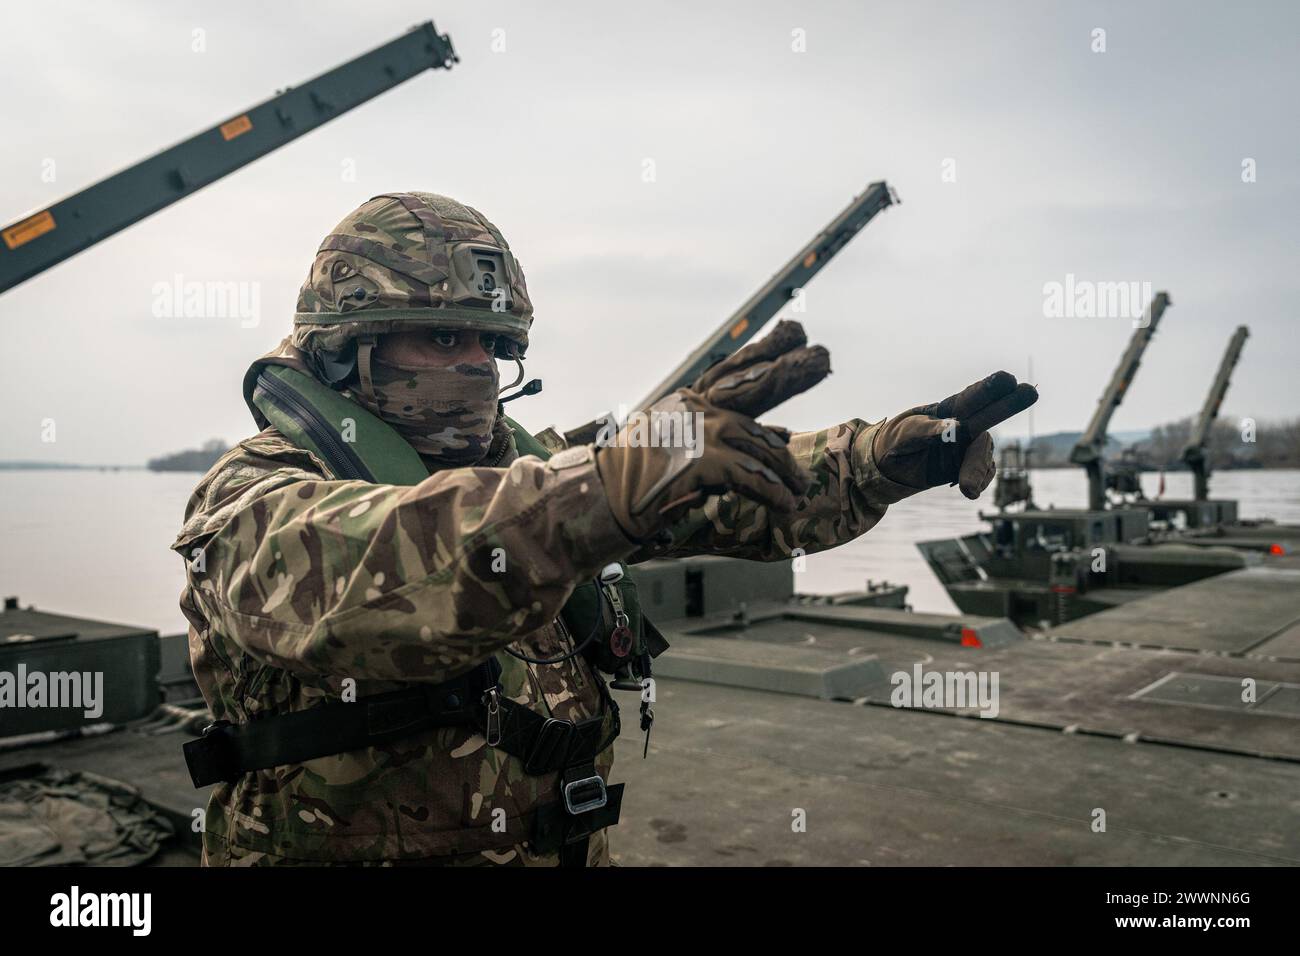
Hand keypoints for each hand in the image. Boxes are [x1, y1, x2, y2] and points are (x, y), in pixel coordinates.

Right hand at [596, 320, 828, 541]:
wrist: (601, 499)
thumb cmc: (637, 480)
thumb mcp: (674, 447)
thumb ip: (718, 438)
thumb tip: (773, 436)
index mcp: (686, 402)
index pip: (731, 370)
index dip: (764, 350)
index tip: (792, 333)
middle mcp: (693, 409)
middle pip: (753, 389)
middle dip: (789, 374)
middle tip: (821, 359)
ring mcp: (697, 433)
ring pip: (758, 443)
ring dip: (784, 468)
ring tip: (800, 487)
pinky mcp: (700, 462)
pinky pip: (749, 476)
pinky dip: (771, 491)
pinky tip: (785, 504)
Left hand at [872, 371, 1038, 499]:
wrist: (888, 469)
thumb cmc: (895, 442)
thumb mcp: (904, 433)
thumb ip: (927, 430)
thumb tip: (954, 427)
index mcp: (948, 410)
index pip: (972, 397)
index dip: (989, 388)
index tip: (1006, 379)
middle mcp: (964, 425)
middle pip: (991, 415)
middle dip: (1010, 403)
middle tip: (1031, 391)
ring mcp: (968, 447)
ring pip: (984, 452)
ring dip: (978, 468)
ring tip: (966, 488)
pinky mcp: (968, 468)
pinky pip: (983, 473)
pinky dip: (979, 481)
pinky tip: (969, 490)